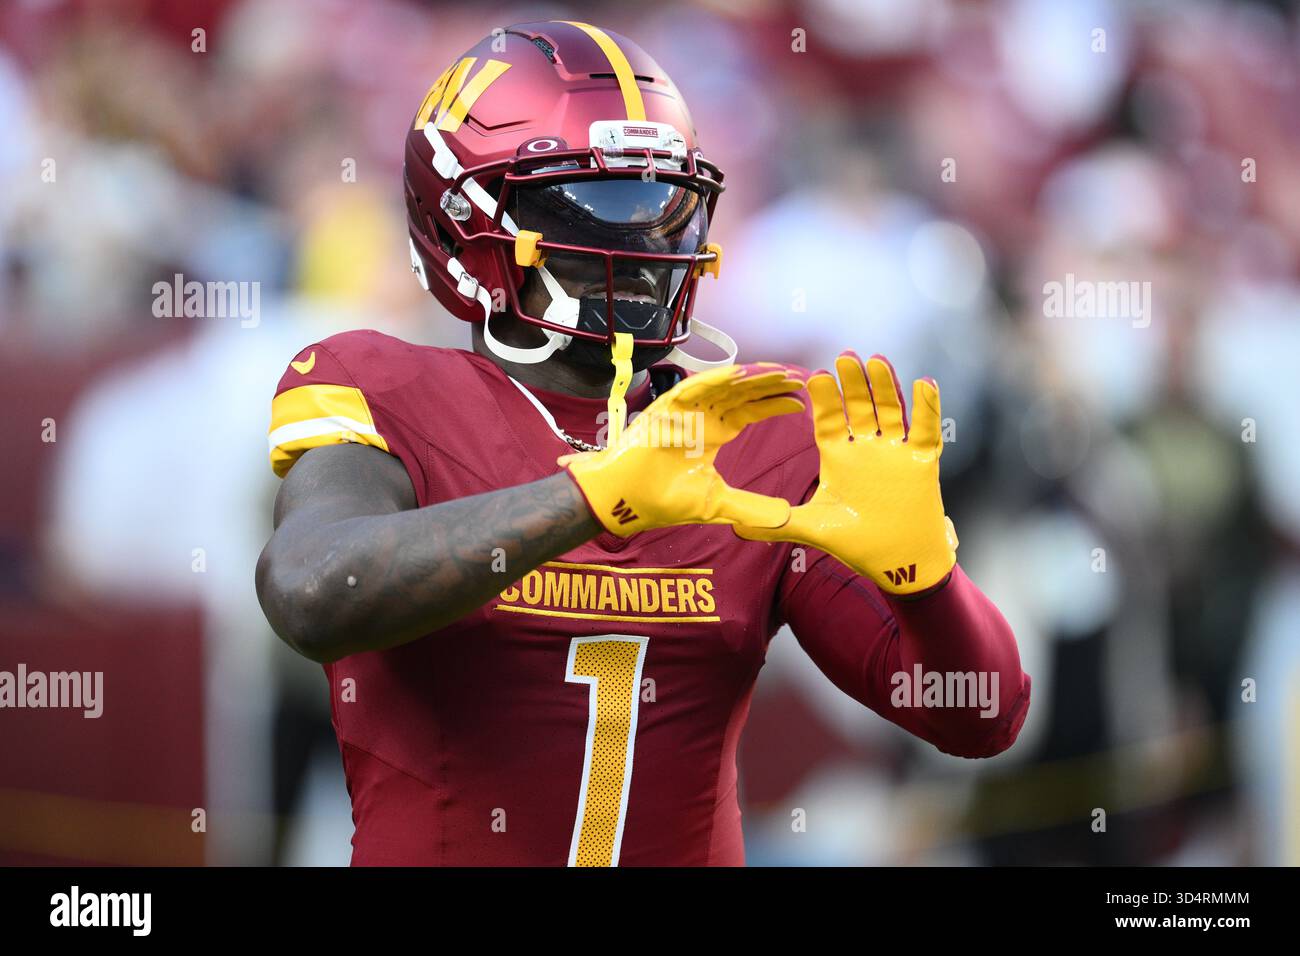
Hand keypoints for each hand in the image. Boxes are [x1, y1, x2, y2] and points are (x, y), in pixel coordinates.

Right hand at [560, 365, 804, 535]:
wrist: (626, 501)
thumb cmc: (663, 500)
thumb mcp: (717, 504)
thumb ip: (751, 507)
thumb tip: (786, 517)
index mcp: (713, 434)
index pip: (749, 412)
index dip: (773, 405)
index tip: (799, 401)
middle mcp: (701, 418)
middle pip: (740, 393)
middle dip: (768, 384)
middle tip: (796, 376)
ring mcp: (683, 410)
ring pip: (722, 386)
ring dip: (748, 378)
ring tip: (776, 372)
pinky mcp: (664, 408)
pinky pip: (692, 389)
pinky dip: (714, 381)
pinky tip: (738, 375)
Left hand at [734, 352, 957, 594]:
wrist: (899, 564)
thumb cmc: (857, 543)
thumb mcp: (814, 527)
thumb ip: (776, 523)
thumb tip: (734, 528)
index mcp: (838, 457)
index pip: (828, 420)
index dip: (823, 399)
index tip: (814, 376)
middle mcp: (865, 449)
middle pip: (858, 408)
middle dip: (853, 384)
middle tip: (844, 357)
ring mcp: (894, 452)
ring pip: (890, 411)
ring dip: (885, 387)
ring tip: (877, 361)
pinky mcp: (921, 462)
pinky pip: (926, 431)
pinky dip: (927, 408)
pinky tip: (924, 384)